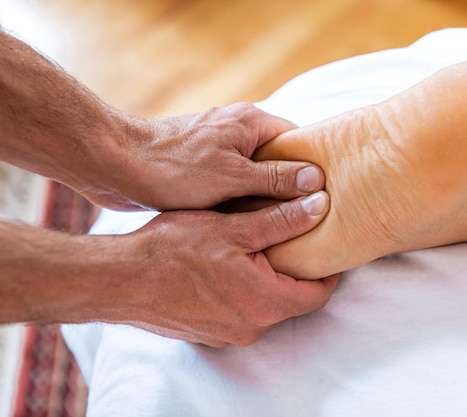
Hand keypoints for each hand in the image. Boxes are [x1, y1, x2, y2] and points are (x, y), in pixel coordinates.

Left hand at [89, 103, 324, 210]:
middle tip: (306, 216)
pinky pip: (235, 180)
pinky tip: (249, 221)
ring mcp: (220, 146)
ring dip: (265, 195)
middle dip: (290, 186)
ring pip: (256, 172)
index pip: (298, 141)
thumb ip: (275, 179)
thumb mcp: (232, 177)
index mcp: (251, 122)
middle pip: (279, 157)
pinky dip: (244, 198)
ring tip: (282, 224)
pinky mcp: (203, 163)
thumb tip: (316, 181)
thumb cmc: (174, 168)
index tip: (324, 196)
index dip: (313, 168)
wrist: (117, 165)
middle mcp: (238, 129)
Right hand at [118, 191, 337, 346]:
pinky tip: (227, 265)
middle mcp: (251, 327)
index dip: (327, 268)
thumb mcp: (235, 227)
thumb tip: (320, 204)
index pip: (319, 292)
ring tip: (258, 247)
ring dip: (266, 280)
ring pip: (264, 305)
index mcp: (266, 303)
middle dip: (295, 270)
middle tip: (292, 239)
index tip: (325, 245)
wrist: (119, 280)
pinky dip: (243, 290)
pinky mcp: (208, 332)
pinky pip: (239, 311)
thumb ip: (283, 220)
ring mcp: (228, 334)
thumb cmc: (174, 251)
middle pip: (292, 300)